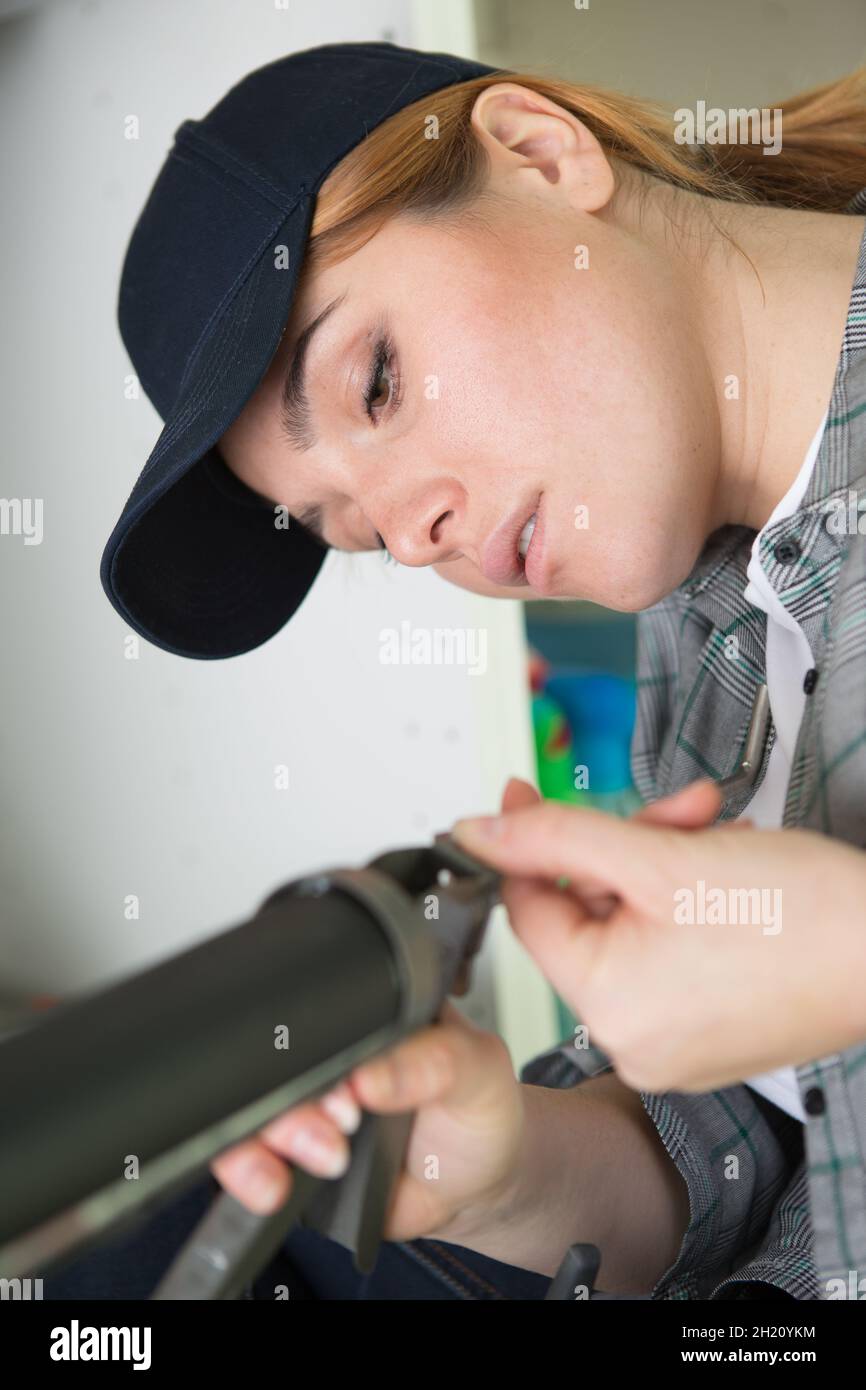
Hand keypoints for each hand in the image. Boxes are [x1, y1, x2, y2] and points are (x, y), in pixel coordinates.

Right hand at [212, 781, 530, 1229]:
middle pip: (265, 1066)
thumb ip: (436, 1062)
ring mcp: (301, 1109)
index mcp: (362, 1017)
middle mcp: (322, 1059)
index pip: (308, 1010)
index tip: (346, 1082)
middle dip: (289, 1104)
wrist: (476, 1185)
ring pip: (243, 1116)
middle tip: (341, 1124)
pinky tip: (277, 1186)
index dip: (311, 1044)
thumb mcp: (478, 1070)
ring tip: (326, 1159)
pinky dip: (251, 1176)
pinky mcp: (291, 1160)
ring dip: (264, 1143)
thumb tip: (369, 1075)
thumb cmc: (477, 1111)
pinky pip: (246, 1164)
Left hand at [452, 781, 865, 1091]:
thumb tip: (479, 832)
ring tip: (719, 838)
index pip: (531, 910)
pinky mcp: (712, 1035)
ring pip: (633, 927)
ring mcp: (676, 1045)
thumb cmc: (803, 915)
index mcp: (608, 1007)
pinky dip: (688, 906)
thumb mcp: (658, 856)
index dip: (529, 842)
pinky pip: (670, 957)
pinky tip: (730, 873)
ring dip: (664, 865)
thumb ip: (556, 838)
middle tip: (677, 814)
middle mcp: (634, 1043)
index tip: (526, 795)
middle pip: (589, 914)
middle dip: (626, 846)